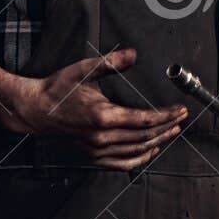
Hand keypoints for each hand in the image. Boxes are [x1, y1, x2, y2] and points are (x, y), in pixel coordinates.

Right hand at [4, 48, 185, 169]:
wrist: (37, 110)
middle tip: (181, 119)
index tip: (180, 110)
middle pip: (144, 136)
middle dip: (167, 127)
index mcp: (103, 116)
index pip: (144, 120)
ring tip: (172, 132)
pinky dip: (139, 159)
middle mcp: (102, 137)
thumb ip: (110, 63)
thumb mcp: (84, 69)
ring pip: (136, 150)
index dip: (166, 116)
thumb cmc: (59, 89)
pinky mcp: (93, 155)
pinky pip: (122, 163)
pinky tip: (150, 150)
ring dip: (157, 142)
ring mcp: (97, 149)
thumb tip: (132, 54)